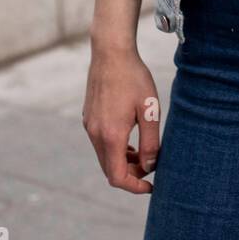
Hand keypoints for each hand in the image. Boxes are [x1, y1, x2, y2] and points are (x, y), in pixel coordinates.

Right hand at [82, 47, 161, 193]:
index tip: (151, 186)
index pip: (117, 177)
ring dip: (122, 161)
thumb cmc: (134, 78)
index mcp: (111, 135)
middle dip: (130, 174)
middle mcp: (95, 133)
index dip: (134, 187)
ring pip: (104, 156)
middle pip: (109, 170)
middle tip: (151, 167)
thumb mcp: (150, 110)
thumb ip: (151, 142)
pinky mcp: (88, 117)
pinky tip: (130, 137)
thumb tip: (150, 166)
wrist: (111, 53)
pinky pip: (100, 143)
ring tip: (143, 153)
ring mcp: (89, 125)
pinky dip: (114, 149)